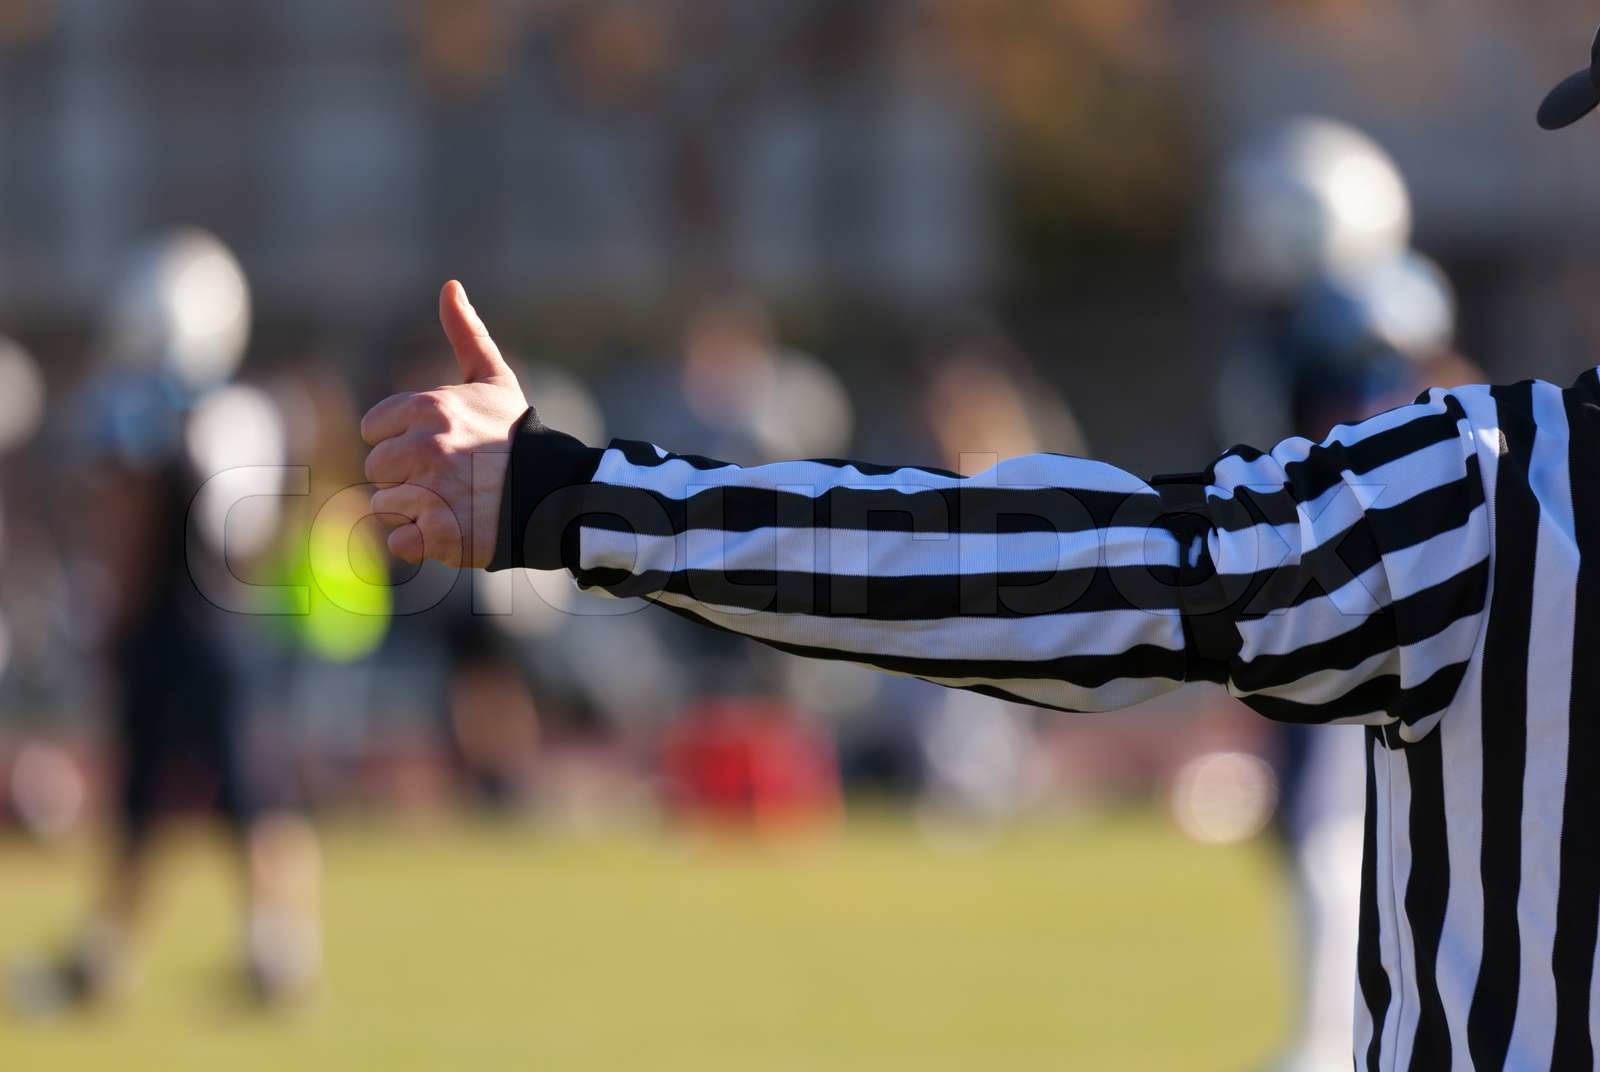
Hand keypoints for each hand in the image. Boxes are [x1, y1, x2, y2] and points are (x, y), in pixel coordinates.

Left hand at [361, 280, 526, 567]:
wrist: (558, 491)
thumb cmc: (520, 436)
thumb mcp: (494, 379)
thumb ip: (466, 333)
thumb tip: (449, 285)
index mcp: (427, 408)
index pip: (373, 431)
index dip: (400, 441)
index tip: (438, 447)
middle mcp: (424, 447)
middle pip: (377, 470)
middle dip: (406, 477)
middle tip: (450, 480)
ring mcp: (430, 491)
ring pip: (384, 506)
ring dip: (413, 510)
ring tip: (453, 503)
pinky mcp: (438, 534)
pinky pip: (399, 542)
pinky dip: (420, 543)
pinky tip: (450, 529)